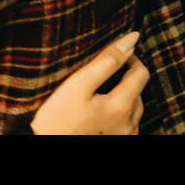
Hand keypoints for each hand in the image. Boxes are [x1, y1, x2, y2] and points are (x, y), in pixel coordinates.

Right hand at [30, 31, 148, 133]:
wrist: (43, 144)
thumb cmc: (58, 118)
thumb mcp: (80, 83)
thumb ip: (108, 60)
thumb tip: (132, 39)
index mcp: (122, 106)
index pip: (141, 73)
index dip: (130, 58)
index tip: (116, 53)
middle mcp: (128, 125)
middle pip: (139, 92)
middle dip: (126, 78)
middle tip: (104, 72)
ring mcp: (125, 138)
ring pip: (134, 110)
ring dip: (125, 97)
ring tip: (102, 91)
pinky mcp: (118, 144)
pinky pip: (127, 126)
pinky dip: (120, 115)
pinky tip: (102, 112)